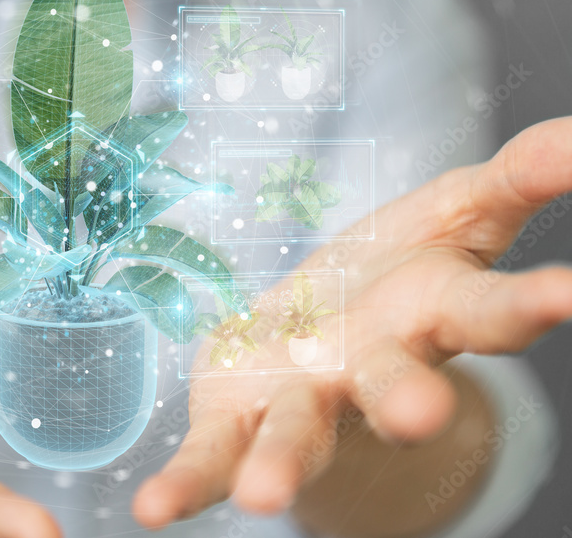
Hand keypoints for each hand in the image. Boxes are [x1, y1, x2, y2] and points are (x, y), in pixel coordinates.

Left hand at [132, 118, 571, 527]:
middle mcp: (370, 367)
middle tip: (424, 412)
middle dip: (406, 399)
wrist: (320, 328)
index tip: (569, 294)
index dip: (527, 304)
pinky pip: (212, 453)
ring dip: (285, 462)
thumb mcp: (457, 212)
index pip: (487, 311)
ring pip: (301, 432)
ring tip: (266, 497)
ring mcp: (303, 397)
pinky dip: (187, 482)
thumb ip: (518, 178)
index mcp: (429, 313)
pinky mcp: (237, 415)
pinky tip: (152, 511)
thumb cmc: (395, 273)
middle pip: (392, 385)